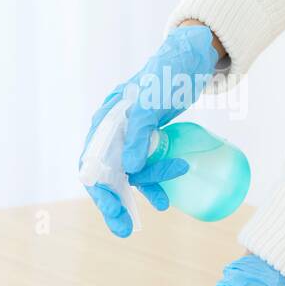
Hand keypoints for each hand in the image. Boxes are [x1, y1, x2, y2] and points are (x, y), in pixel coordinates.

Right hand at [81, 24, 219, 236]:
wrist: (192, 56)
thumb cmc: (168, 72)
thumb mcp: (152, 101)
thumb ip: (140, 134)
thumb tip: (129, 171)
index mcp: (106, 119)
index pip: (92, 162)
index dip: (100, 190)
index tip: (113, 210)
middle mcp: (114, 129)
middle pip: (108, 173)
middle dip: (116, 202)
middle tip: (126, 230)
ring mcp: (132, 134)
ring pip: (132, 171)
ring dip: (147, 189)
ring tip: (165, 204)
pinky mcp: (149, 136)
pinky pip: (148, 164)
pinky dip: (159, 177)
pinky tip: (171, 189)